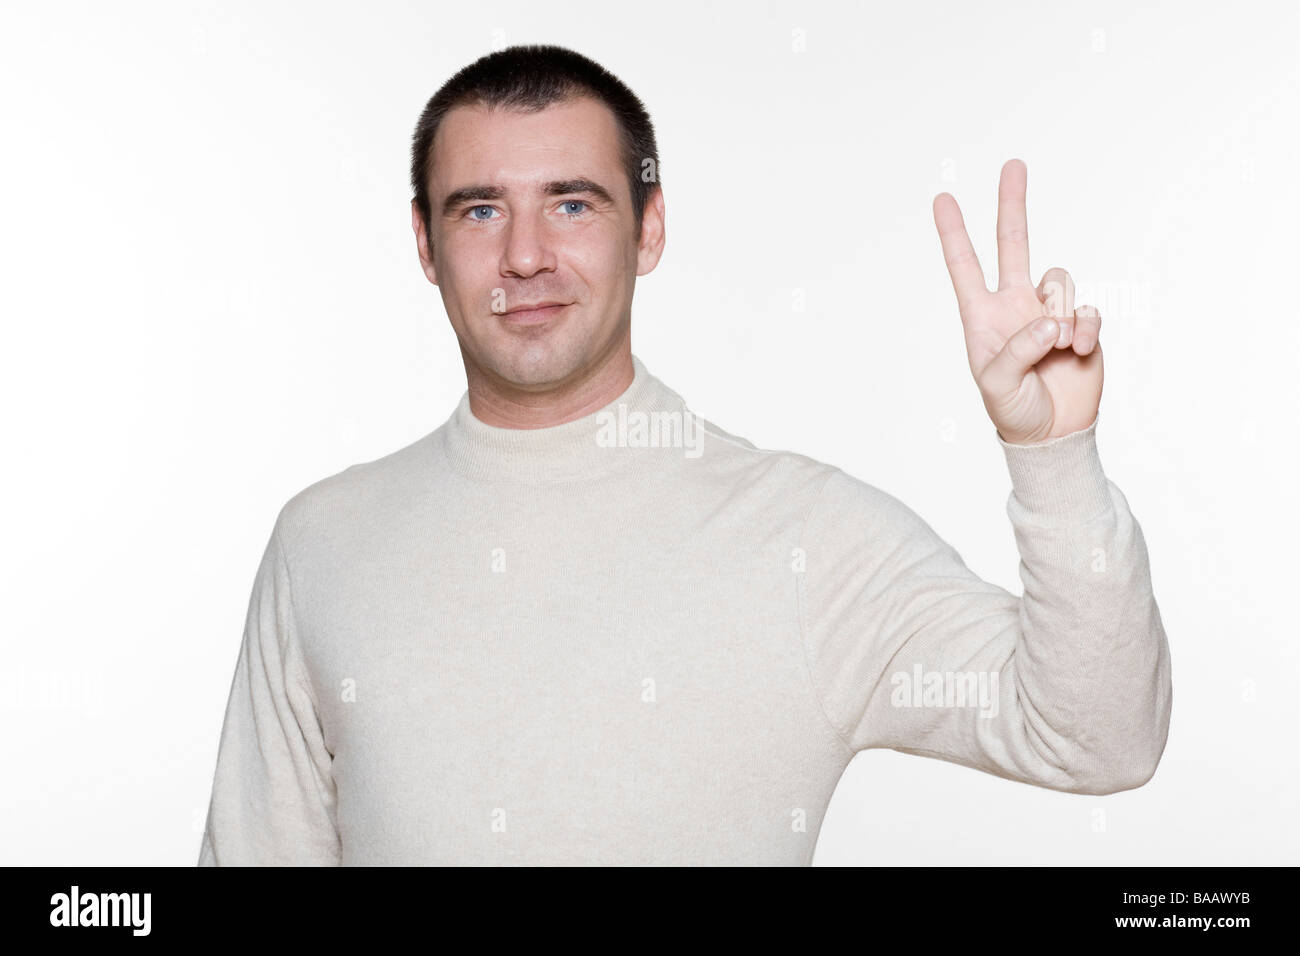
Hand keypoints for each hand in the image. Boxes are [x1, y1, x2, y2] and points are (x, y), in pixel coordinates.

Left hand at [933, 159, 1102, 444]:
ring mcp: (1049, 312)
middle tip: (1014, 164)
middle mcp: (1014, 306)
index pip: (964, 267)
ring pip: (1059, 280)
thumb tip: (1049, 320)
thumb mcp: (997, 385)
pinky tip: (1078, 353)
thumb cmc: (1012, 410)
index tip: (942, 198)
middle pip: (1014, 244)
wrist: (1052, 432)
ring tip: (1058, 350)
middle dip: (1012, 205)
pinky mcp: (1082, 325)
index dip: (953, 234)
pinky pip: (1088, 310)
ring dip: (1062, 312)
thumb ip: (1017, 350)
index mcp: (982, 316)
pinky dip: (1087, 330)